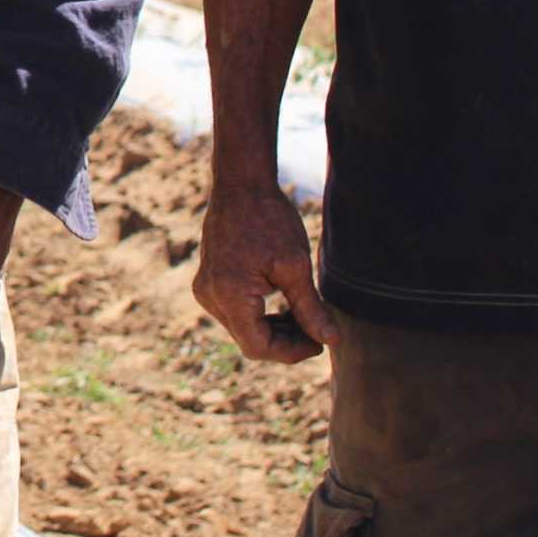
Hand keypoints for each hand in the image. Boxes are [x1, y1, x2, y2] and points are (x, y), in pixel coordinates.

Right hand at [195, 180, 340, 363]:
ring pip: (243, 329)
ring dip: (274, 330)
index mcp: (228, 295)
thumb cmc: (268, 219)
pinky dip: (261, 315)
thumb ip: (310, 308)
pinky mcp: (209, 282)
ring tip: (304, 317)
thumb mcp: (295, 265)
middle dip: (286, 342)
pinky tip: (284, 305)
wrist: (241, 185)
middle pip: (250, 341)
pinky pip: (235, 313)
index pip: (259, 347)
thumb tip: (331, 342)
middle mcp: (210, 297)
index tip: (320, 344)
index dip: (292, 352)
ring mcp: (206, 289)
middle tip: (318, 330)